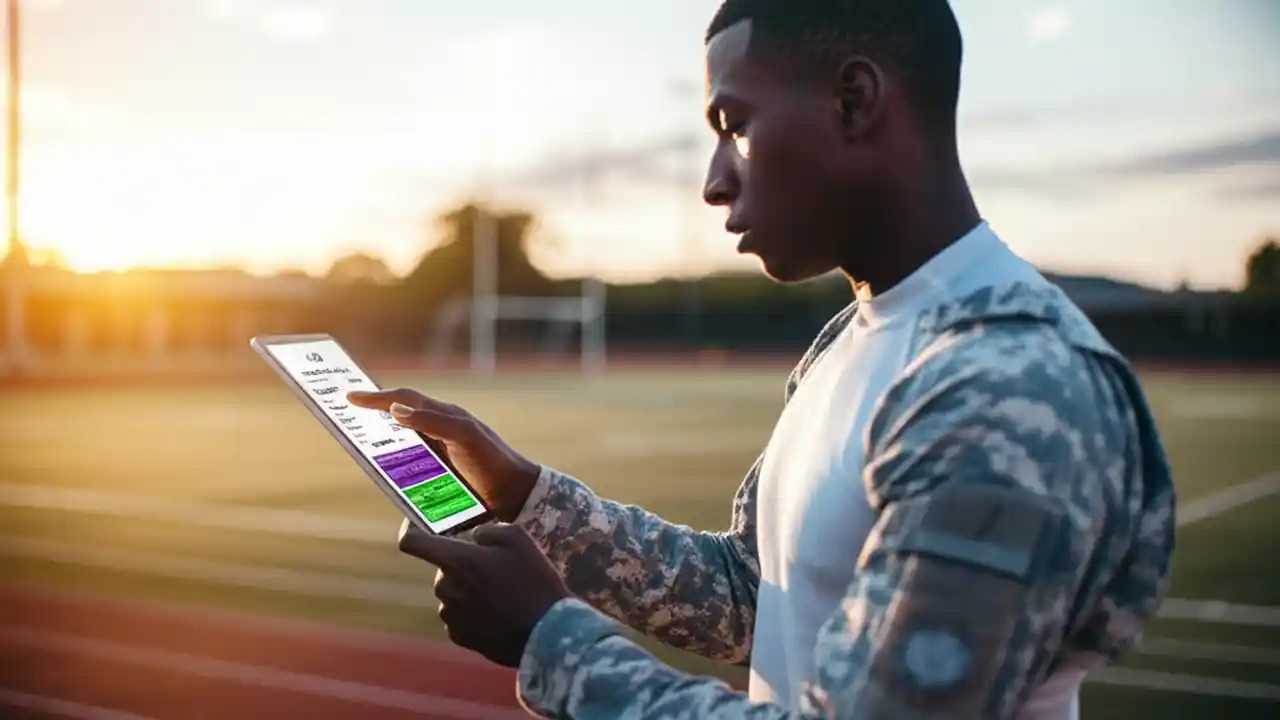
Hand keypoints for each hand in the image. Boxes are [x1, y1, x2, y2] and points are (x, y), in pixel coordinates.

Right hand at [348, 388, 540, 520]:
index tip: (349, 396)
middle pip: (398, 416)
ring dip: (379, 439)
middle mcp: (438, 429)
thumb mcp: (465, 437)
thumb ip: (434, 422)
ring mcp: (437, 450)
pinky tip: (380, 470)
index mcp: (444, 415)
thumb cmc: (493, 460)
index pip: (404, 399)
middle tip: (344, 413)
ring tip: (354, 440)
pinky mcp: (438, 471)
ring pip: (400, 440)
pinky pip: (408, 463)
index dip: (376, 397)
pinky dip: (391, 462)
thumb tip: (396, 409)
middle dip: (372, 412)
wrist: (516, 493)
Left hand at [399, 520, 570, 666]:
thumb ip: (488, 530)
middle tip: (493, 567)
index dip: (410, 528)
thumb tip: (474, 537)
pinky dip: (472, 611)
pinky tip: (498, 613)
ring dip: (468, 589)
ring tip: (502, 594)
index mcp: (456, 561)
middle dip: (462, 564)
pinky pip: (458, 616)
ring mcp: (451, 615)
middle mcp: (446, 587)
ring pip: (451, 592)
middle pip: (442, 569)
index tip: (416, 524)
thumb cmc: (534, 581)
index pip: (412, 542)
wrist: (546, 632)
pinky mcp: (460, 637)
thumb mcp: (519, 538)